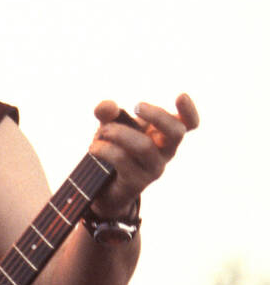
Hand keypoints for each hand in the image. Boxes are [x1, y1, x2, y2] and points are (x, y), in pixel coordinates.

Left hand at [88, 93, 199, 216]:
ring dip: (119, 133)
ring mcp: (152, 170)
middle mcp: (165, 153)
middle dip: (156, 115)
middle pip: (176, 133)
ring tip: (102, 132)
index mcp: (165, 136)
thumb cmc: (115, 150)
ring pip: (144, 146)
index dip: (189, 111)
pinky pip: (122, 160)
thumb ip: (108, 112)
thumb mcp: (110, 126)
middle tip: (135, 106)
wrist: (104, 188)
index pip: (189, 124)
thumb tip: (107, 107)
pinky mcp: (136, 183)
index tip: (180, 95)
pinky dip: (104, 149)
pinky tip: (94, 148)